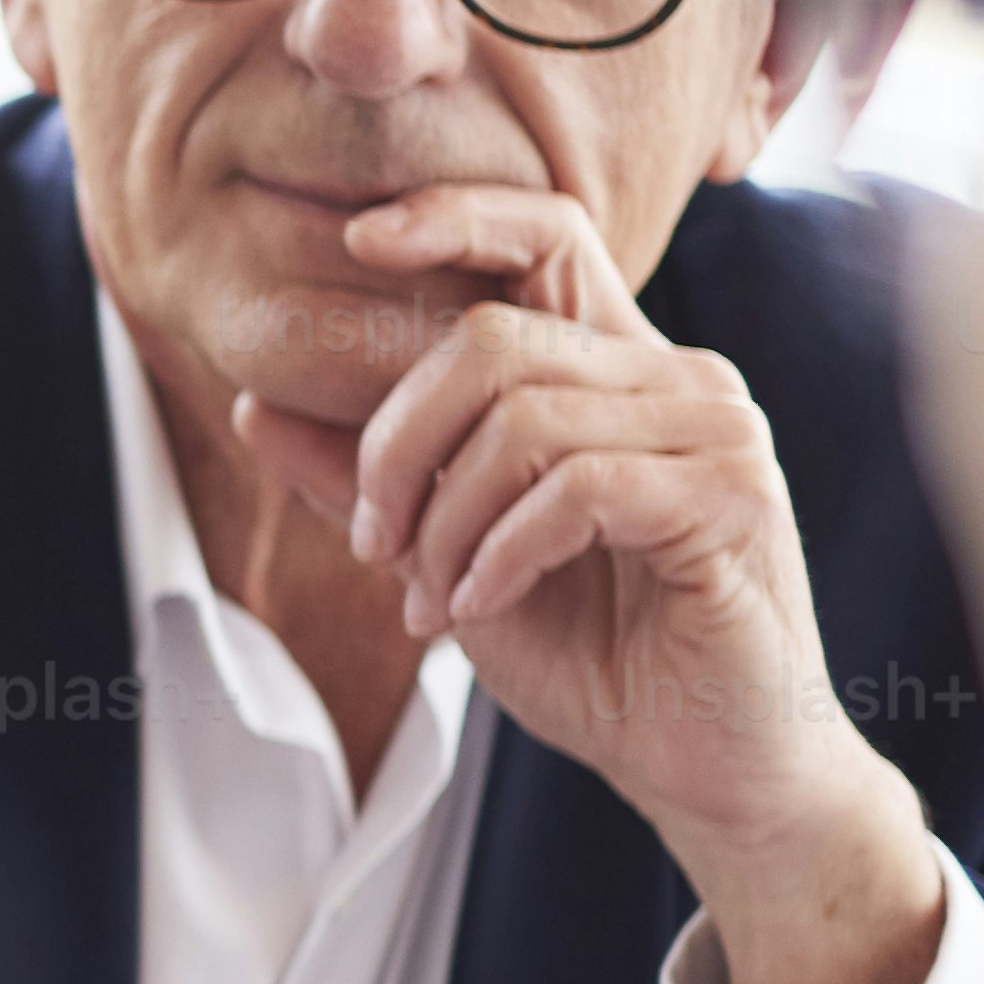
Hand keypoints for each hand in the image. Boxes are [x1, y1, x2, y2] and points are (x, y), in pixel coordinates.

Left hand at [233, 182, 944, 983]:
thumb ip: (367, 484)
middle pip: (492, 339)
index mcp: (615, 370)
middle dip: (397, 446)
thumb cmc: (595, 658)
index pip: (546, 233)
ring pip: (524, 416)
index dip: (455, 216)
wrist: (704, 767)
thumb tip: (250, 403)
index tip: (357, 240)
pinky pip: (577, 486)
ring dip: (445, 522)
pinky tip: (482, 605)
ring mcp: (716, 430)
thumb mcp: (449, 560)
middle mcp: (677, 377)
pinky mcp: (732, 497)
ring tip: (433, 599)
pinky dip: (500, 551)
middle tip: (377, 547)